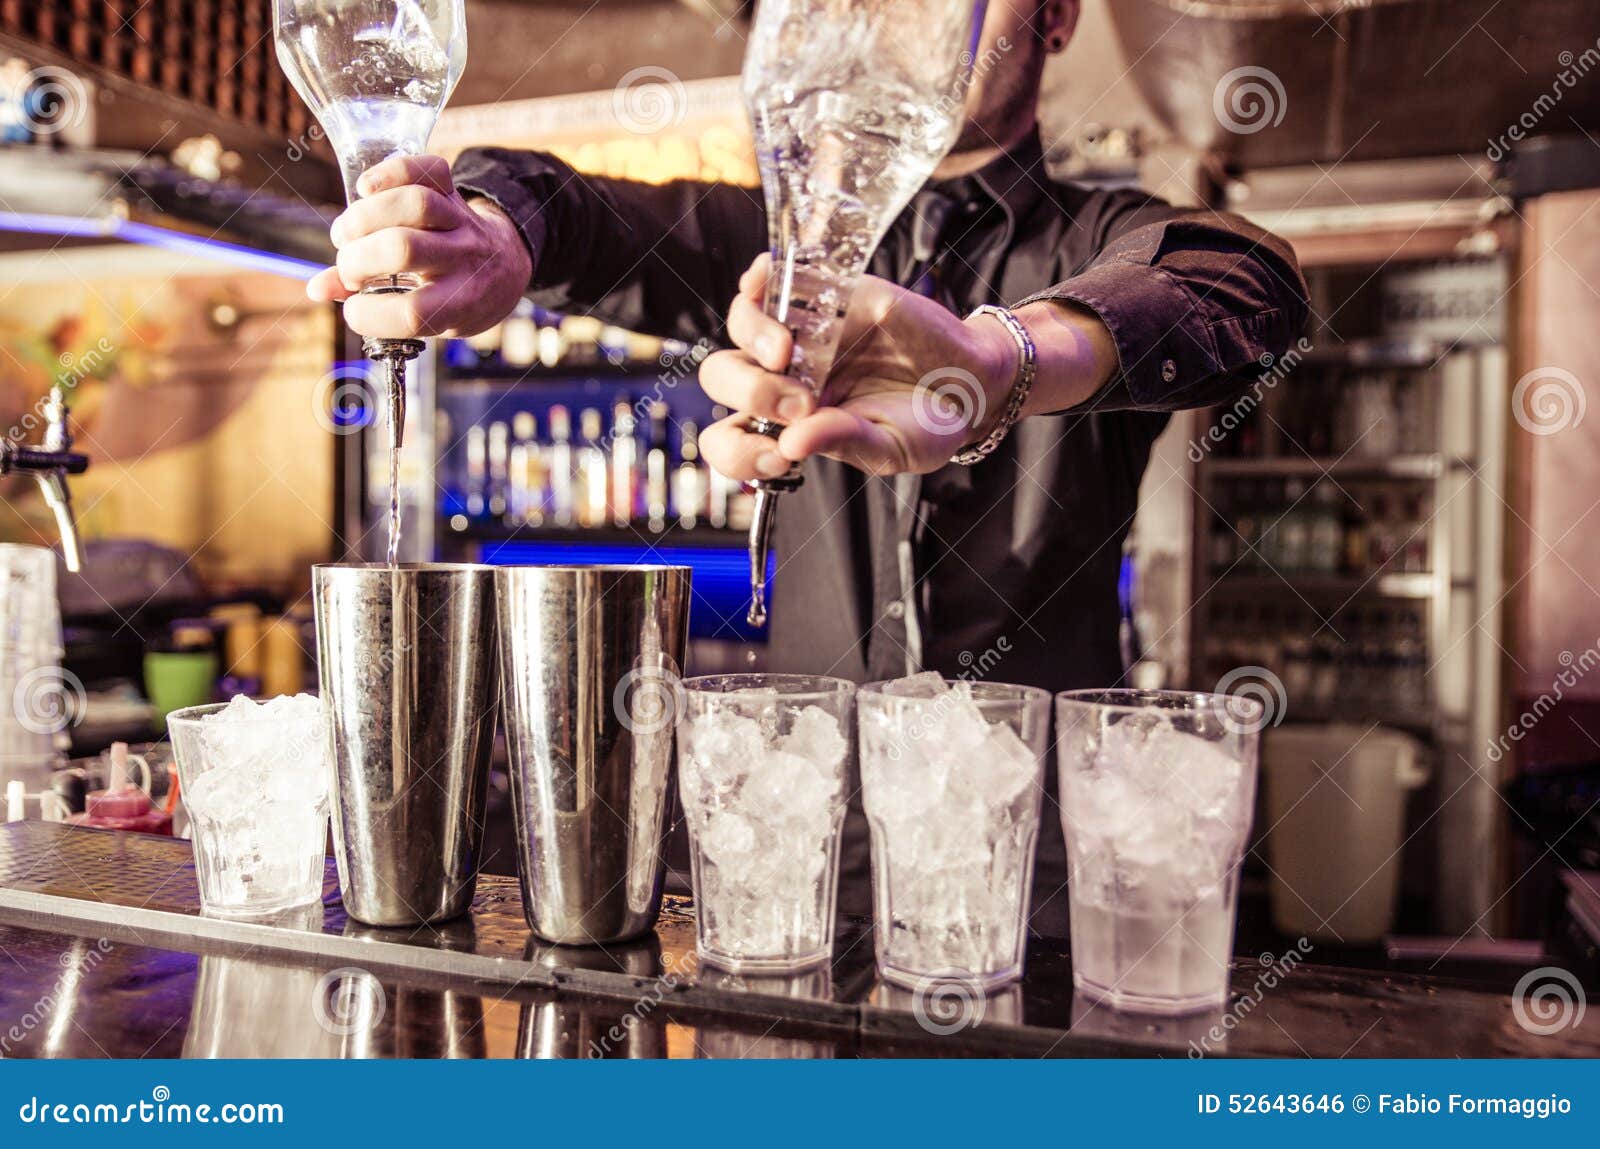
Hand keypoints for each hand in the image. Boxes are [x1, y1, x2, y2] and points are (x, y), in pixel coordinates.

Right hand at [306, 155, 532, 338]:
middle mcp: (465, 261)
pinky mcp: (454, 191)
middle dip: (359, 258)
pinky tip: (367, 188)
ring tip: (347, 233)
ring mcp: (462, 222)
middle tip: (349, 266)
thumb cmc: (454, 297)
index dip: (370, 314)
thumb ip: (373, 303)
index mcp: (460, 303)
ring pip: (413, 204)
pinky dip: (392, 171)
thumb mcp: (427, 317)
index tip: (353, 308)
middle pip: (404, 249)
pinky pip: (429, 169)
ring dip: (365, 217)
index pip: (414, 312)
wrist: (504, 266)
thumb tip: (317, 288)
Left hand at [698, 255, 1016, 479]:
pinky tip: (770, 286)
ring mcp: (803, 335)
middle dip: (751, 392)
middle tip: (800, 403)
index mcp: (787, 428)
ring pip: (742, 324)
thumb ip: (842, 442)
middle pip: (723, 377)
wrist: (971, 381)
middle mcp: (784, 380)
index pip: (730, 440)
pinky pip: (775, 276)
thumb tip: (792, 443)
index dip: (736, 451)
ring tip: (788, 353)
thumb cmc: (926, 424)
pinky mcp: (828, 294)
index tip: (779, 459)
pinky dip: (762, 276)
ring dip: (753, 337)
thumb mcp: (889, 447)